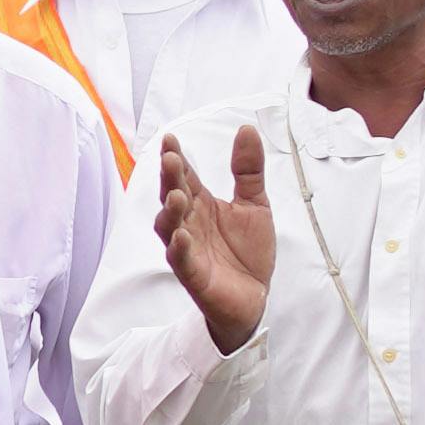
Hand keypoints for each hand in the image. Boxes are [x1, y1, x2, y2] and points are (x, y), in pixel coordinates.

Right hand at [157, 127, 276, 354]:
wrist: (254, 295)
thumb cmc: (247, 250)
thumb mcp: (255, 203)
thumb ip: (248, 169)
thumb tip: (246, 129)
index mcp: (201, 203)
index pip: (185, 176)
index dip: (176, 158)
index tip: (170, 139)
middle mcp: (189, 223)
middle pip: (173, 196)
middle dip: (169, 178)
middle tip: (171, 159)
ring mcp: (188, 248)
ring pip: (169, 227)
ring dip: (169, 211)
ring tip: (176, 195)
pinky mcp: (193, 275)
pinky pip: (181, 261)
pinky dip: (179, 249)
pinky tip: (181, 237)